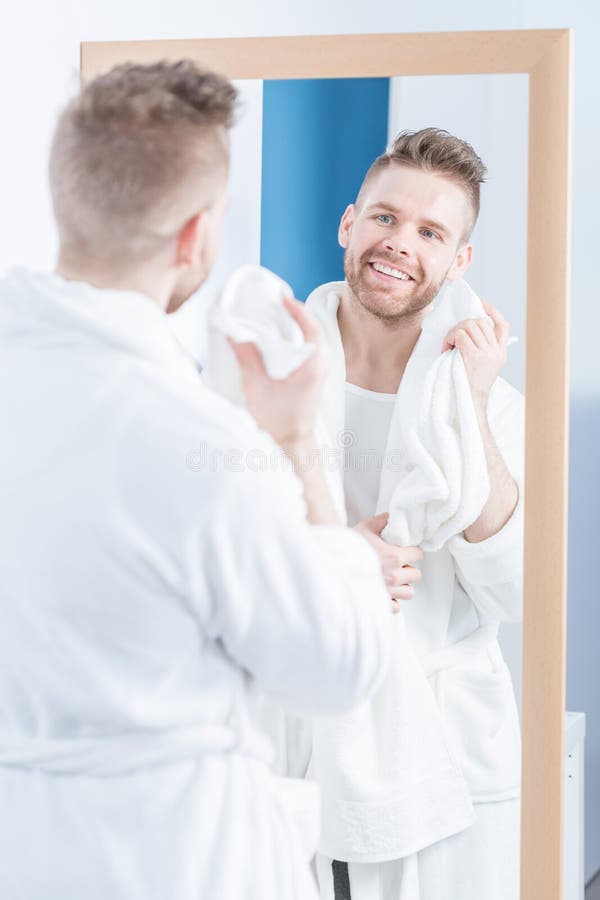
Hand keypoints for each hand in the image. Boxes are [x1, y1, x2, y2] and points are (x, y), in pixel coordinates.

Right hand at [228, 297, 327, 447]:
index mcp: (312, 366)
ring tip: (273, 315)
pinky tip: (277, 337)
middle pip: (311, 329)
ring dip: (294, 325)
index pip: (310, 327)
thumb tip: (235, 332)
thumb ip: (246, 357)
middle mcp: (320, 366)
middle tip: (273, 301)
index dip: (296, 309)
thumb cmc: (278, 422)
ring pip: (310, 338)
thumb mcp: (256, 387)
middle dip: (293, 313)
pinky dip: (294, 337)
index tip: (281, 297)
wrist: (290, 444)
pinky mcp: (312, 376)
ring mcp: (318, 371)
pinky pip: (306, 349)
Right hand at [354, 513, 422, 612]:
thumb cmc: (347, 545)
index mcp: (394, 556)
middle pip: (416, 574)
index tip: (403, 550)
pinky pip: (396, 606)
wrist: (330, 562)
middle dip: (408, 568)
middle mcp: (394, 576)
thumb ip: (383, 521)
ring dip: (403, 585)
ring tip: (391, 579)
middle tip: (396, 564)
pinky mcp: (380, 603)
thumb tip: (393, 516)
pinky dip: (393, 600)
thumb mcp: (365, 527)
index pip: (418, 554)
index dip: (411, 551)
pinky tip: (384, 591)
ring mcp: (388, 591)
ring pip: (409, 592)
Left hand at [441, 301, 509, 405]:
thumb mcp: (484, 367)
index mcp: (501, 353)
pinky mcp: (473, 357)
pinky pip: (460, 335)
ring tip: (449, 344)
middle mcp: (496, 351)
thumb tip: (467, 329)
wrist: (470, 403)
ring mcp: (486, 354)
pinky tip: (446, 349)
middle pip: (481, 322)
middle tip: (453, 337)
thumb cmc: (470, 385)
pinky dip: (450, 338)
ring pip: (469, 325)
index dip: (492, 311)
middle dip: (463, 324)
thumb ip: (482, 349)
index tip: (481, 303)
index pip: (503, 325)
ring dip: (454, 331)